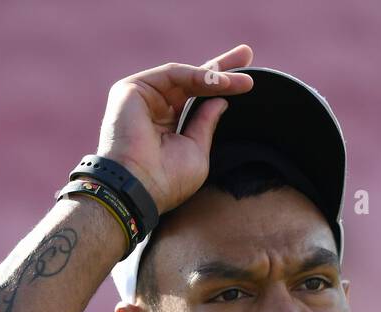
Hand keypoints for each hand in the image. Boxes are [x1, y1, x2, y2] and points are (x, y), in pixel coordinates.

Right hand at [96, 44, 255, 214]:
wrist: (138, 188)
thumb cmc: (167, 180)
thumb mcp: (197, 150)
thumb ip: (206, 123)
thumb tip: (222, 100)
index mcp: (168, 125)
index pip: (197, 99)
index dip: (221, 87)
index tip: (248, 80)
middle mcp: (154, 108)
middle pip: (192, 81)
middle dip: (221, 68)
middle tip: (247, 54)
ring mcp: (142, 97)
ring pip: (186, 76)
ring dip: (216, 75)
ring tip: (245, 80)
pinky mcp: (132, 88)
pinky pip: (173, 74)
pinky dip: (198, 76)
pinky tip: (221, 81)